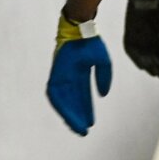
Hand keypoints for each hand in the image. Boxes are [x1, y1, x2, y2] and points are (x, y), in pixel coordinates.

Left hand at [47, 14, 112, 134]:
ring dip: (69, 114)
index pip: (82, 97)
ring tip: (78, 126)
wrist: (80, 27)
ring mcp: (61, 75)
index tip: (90, 124)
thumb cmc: (91, 41)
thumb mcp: (103, 62)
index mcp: (79, 74)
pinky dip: (60, 105)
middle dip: (77, 117)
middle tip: (83, 132)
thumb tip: (102, 95)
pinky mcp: (55, 73)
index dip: (86, 111)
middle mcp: (68, 77)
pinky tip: (67, 114)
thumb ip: (103, 78)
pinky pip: (54, 93)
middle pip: (72, 102)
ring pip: (63, 101)